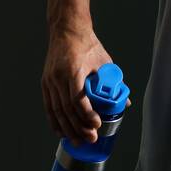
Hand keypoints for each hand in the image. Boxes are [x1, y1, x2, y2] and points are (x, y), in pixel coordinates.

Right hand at [41, 27, 129, 147]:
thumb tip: (125, 103)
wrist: (67, 30)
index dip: (86, 115)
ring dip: (67, 129)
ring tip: (78, 141)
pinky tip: (61, 132)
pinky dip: (55, 122)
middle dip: (78, 128)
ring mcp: (50, 80)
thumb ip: (113, 82)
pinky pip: (49, 107)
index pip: (77, 99)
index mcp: (74, 70)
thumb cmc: (87, 44)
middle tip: (90, 139)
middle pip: (66, 109)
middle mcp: (59, 77)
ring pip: (56, 111)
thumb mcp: (104, 61)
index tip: (97, 124)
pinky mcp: (45, 83)